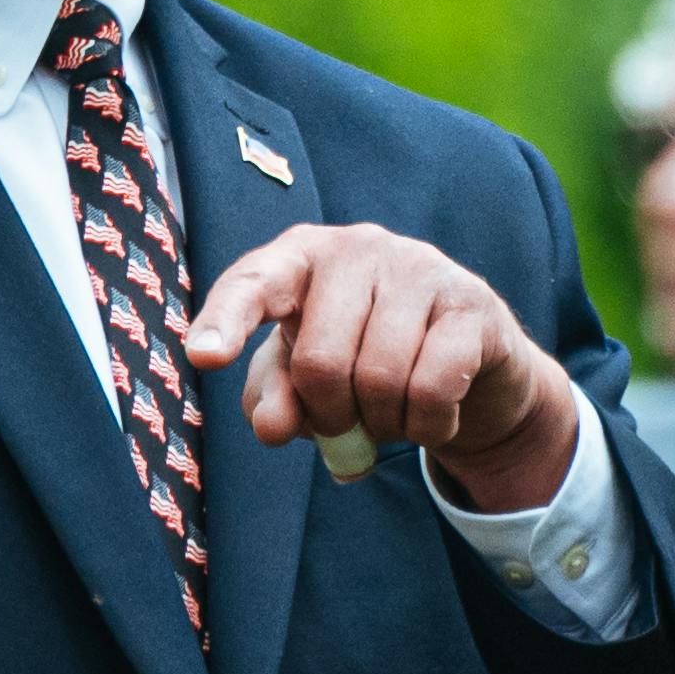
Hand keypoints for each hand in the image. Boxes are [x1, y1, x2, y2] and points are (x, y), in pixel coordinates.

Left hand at [181, 224, 580, 511]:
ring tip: (391, 414)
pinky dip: (429, 426)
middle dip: (331, 416)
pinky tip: (433, 417)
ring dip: (384, 425)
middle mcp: (357, 247)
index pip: (252, 284)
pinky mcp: (470, 301)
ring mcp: (419, 266)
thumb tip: (273, 425)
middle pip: (320, 362)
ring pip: (381, 379)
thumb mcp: (305, 382)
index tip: (203, 358)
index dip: (225, 322)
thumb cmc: (366, 361)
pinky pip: (434, 388)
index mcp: (299, 257)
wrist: (469, 367)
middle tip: (348, 421)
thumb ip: (276, 399)